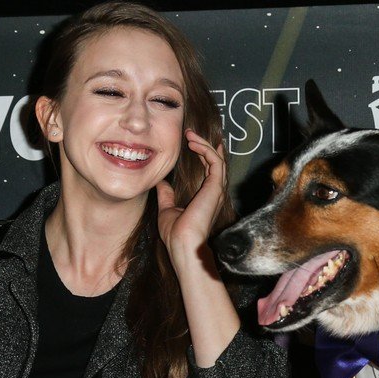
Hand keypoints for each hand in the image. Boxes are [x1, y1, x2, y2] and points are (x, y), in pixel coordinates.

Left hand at [156, 130, 227, 267]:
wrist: (182, 244)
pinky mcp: (215, 188)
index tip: (192, 142)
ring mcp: (216, 190)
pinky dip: (206, 150)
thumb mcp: (167, 209)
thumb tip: (160, 183)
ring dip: (205, 144)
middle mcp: (213, 192)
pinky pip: (216, 162)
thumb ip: (166, 195)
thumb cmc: (176, 233)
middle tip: (190, 133)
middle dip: (205, 145)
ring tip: (191, 135)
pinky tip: (194, 143)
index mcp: (205, 196)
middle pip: (216, 162)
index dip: (203, 154)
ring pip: (218, 160)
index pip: (210, 170)